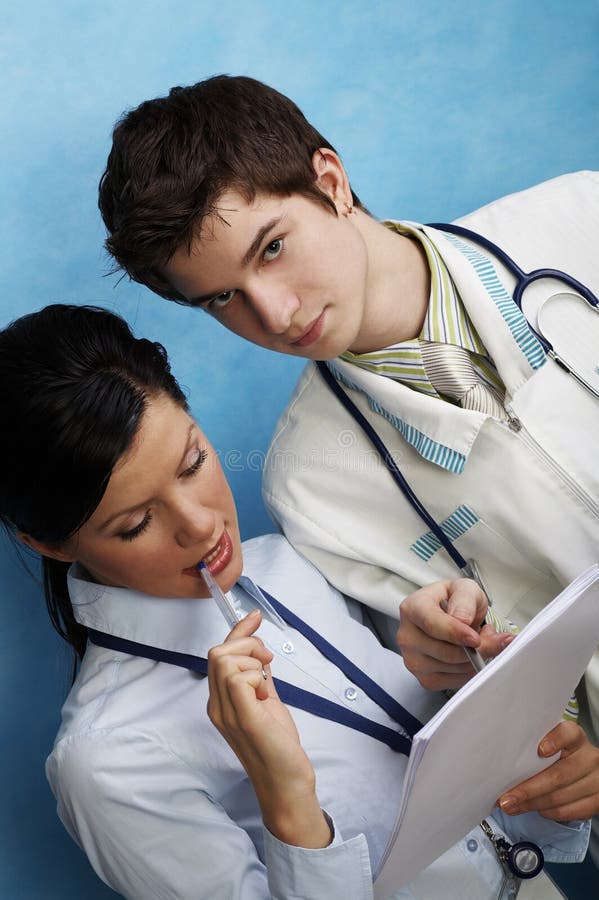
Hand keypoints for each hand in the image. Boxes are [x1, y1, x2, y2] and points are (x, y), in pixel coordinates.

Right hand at [207, 610, 330, 847]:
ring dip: (251, 658)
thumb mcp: (267, 701)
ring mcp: (227, 713)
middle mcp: (217, 706)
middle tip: (268, 660)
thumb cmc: (278, 746)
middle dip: (246, 643)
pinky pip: (237, 677)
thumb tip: (260, 651)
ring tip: (266, 680)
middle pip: (217, 651)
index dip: (238, 631)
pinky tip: (264, 690)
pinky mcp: (244, 717)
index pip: (218, 655)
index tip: (255, 617)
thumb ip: (259, 678)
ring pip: (224, 659)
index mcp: (221, 702)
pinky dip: (254, 674)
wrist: (286, 783)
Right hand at [396, 579, 513, 689]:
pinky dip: (470, 671)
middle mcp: (407, 635)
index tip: (475, 638)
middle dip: (477, 648)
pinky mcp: (424, 678)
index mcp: (413, 608)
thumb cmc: (453, 602)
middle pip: (445, 651)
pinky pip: (454, 681)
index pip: (431, 624)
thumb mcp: (464, 588)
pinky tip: (470, 656)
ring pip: (453, 668)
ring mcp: (413, 659)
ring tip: (478, 642)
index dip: (455, 633)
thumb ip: (464, 598)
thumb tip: (462, 619)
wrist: (449, 615)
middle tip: (493, 638)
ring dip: (476, 659)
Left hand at [498, 721, 598, 820]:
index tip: (540, 750)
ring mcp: (596, 781)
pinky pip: (567, 812)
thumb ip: (535, 747)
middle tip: (505, 799)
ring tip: (512, 806)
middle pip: (558, 776)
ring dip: (532, 805)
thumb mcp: (551, 743)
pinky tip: (534, 809)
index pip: (569, 734)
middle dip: (527, 790)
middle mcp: (589, 758)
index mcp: (576, 738)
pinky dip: (547, 812)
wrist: (587, 769)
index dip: (555, 740)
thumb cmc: (560, 755)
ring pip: (559, 798)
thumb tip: (503, 763)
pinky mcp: (597, 802)